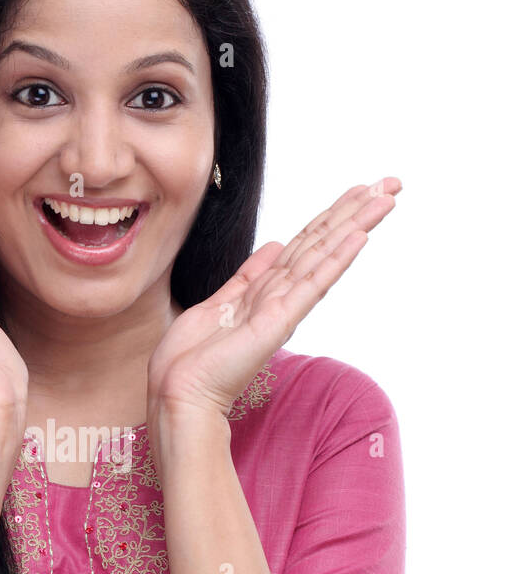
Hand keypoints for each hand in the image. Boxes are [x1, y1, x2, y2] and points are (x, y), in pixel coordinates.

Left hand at [147, 178, 401, 423]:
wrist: (180, 391)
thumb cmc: (191, 359)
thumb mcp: (219, 302)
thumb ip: (250, 275)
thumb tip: (276, 245)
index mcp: (267, 289)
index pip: (308, 242)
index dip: (334, 214)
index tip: (362, 189)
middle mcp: (281, 295)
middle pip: (324, 241)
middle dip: (357, 210)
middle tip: (393, 181)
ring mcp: (284, 307)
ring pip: (325, 254)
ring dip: (357, 224)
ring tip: (387, 196)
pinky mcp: (279, 321)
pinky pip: (313, 283)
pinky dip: (337, 259)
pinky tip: (360, 236)